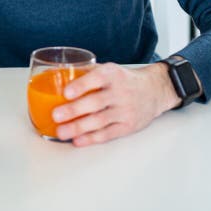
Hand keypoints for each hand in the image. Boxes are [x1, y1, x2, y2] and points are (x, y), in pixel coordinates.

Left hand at [51, 62, 179, 146]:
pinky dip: (91, 138)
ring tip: (61, 132)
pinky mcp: (128, 126)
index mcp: (113, 74)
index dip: (81, 85)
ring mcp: (125, 110)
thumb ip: (87, 72)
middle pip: (96, 102)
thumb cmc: (124, 80)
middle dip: (74, 110)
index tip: (66, 93)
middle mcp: (120, 92)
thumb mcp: (109, 69)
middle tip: (56, 115)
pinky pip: (108, 134)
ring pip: (100, 121)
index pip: (97, 78)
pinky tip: (77, 140)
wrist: (154, 91)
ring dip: (78, 128)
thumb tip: (57, 76)